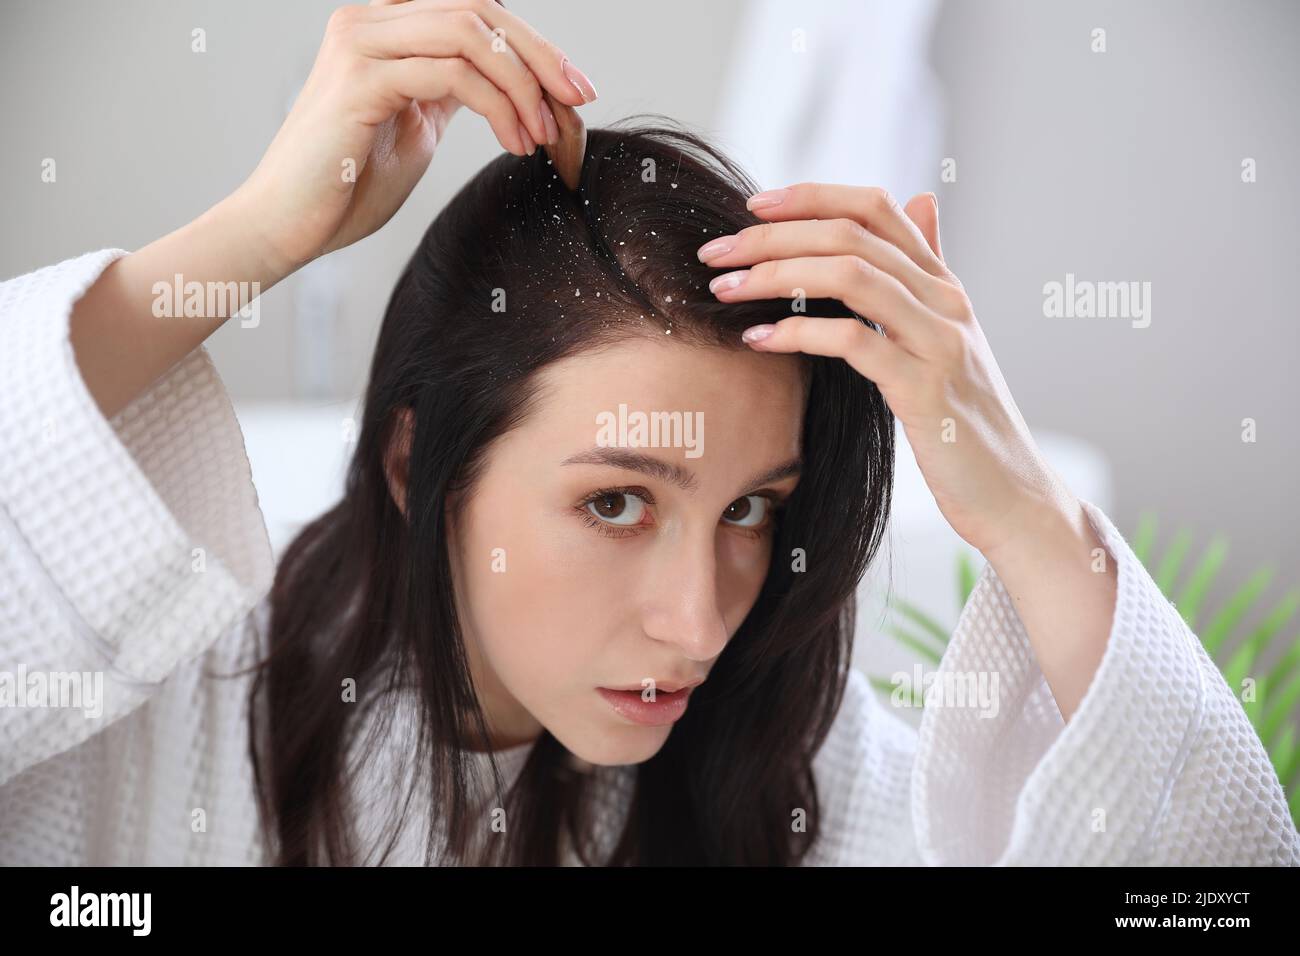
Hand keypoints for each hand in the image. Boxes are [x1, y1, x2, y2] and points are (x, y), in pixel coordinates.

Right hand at [235, 0, 595, 274]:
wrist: (287, 225)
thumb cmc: (347, 185)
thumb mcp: (417, 124)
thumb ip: (453, 90)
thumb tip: (510, 82)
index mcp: (386, 28)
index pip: (475, 9)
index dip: (533, 44)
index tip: (573, 88)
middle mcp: (369, 21)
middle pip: (479, 8)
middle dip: (541, 55)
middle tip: (578, 100)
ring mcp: (361, 44)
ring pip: (470, 33)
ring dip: (522, 84)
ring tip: (541, 134)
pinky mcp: (360, 80)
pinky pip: (452, 74)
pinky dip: (497, 106)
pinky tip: (514, 140)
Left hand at [700, 182, 1076, 562]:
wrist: (1012, 493)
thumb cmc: (965, 422)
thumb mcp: (947, 336)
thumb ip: (925, 274)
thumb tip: (922, 200)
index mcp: (944, 284)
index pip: (875, 207)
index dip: (810, 196)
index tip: (751, 205)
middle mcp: (946, 300)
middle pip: (851, 235)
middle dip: (772, 236)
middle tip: (715, 253)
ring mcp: (940, 341)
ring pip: (851, 275)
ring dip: (776, 275)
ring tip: (725, 289)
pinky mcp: (925, 388)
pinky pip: (853, 340)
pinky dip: (797, 332)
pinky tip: (757, 339)